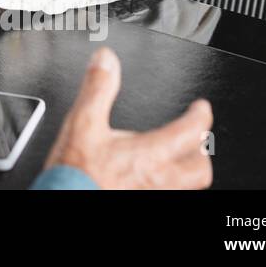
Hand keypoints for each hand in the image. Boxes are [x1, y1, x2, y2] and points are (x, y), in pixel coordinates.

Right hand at [44, 46, 213, 188]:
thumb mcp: (82, 122)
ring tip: (180, 162)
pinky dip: (168, 187)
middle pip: (199, 168)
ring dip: (186, 171)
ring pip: (187, 187)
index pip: (191, 131)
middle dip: (201, 151)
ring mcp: (154, 196)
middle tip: (196, 138)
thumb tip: (106, 60)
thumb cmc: (77, 173)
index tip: (201, 108)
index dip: (200, 115)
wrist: (64, 199)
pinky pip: (169, 196)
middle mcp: (160, 179)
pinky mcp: (143, 206)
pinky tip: (153, 183)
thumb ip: (98, 89)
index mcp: (150, 153)